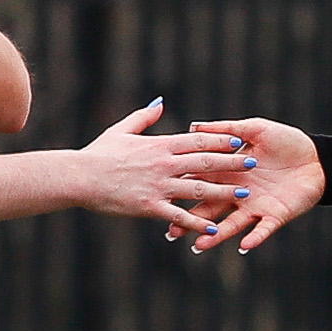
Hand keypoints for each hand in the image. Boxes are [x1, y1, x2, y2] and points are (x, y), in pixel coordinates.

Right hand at [71, 99, 257, 234]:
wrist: (79, 177)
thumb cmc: (98, 153)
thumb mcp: (121, 130)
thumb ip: (144, 117)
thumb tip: (160, 102)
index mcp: (159, 145)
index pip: (197, 140)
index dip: (221, 139)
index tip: (240, 140)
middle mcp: (163, 164)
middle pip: (205, 161)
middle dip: (231, 162)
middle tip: (253, 164)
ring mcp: (158, 186)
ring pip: (198, 188)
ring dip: (223, 192)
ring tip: (244, 194)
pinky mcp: (149, 207)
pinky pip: (178, 215)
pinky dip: (197, 222)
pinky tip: (214, 228)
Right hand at [182, 118, 322, 254]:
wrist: (316, 158)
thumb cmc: (285, 141)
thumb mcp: (254, 129)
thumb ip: (227, 129)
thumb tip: (194, 126)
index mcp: (230, 173)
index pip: (200, 183)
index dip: (182, 191)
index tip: (161, 199)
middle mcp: (238, 194)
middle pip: (210, 209)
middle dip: (191, 223)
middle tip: (171, 234)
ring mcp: (255, 207)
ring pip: (231, 224)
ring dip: (217, 236)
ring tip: (199, 246)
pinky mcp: (275, 216)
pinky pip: (263, 230)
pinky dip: (255, 237)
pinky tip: (244, 246)